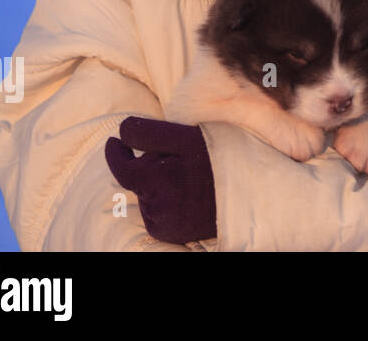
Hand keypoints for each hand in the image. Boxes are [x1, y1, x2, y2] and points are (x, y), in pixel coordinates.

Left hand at [105, 116, 215, 243]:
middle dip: (149, 166)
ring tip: (189, 178)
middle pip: (138, 180)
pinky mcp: (171, 234)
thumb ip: (148, 133)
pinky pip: (157, 214)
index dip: (116, 151)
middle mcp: (156, 207)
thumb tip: (120, 132)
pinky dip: (165, 203)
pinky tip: (187, 196)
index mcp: (155, 180)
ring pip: (148, 197)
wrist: (253, 195)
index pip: (121, 167)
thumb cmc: (222, 158)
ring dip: (158, 185)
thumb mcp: (187, 137)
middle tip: (178, 157)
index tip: (115, 141)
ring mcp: (163, 224)